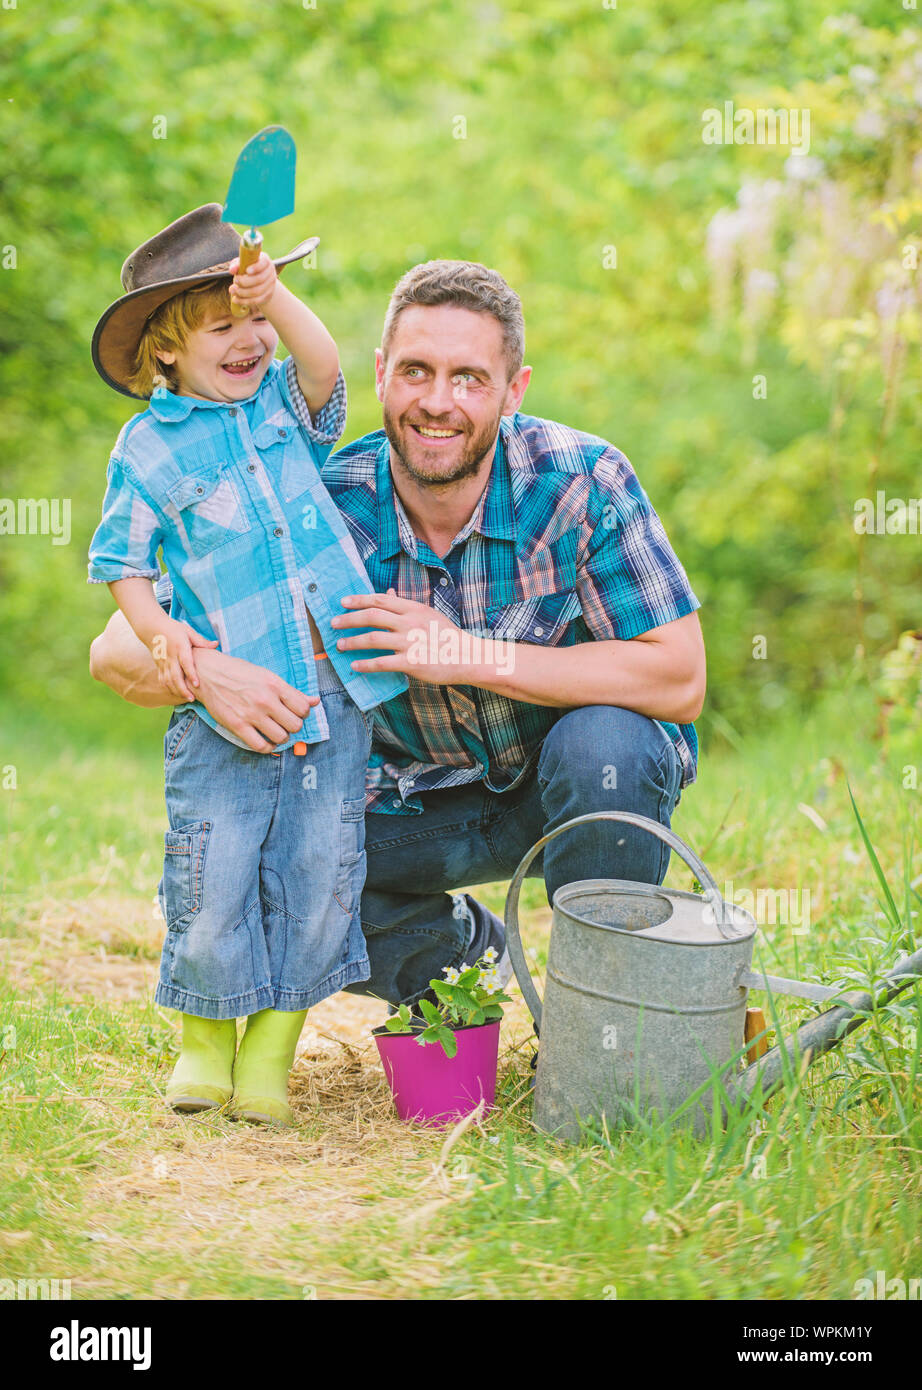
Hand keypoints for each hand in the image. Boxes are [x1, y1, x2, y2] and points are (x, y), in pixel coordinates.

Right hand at [148, 618, 218, 701]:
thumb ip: (201, 641)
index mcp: (179, 647)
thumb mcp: (188, 632)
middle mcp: (170, 656)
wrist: (152, 627)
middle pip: (175, 676)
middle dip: (183, 689)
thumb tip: (216, 644)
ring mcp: (163, 662)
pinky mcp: (158, 665)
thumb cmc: (174, 629)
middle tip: (192, 698)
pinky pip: (162, 679)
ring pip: (168, 680)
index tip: (197, 684)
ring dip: (177, 691)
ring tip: (188, 698)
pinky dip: (169, 688)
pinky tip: (177, 694)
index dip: (191, 674)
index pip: (185, 662)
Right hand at [193, 648, 319, 751]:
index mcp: (274, 685)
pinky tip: (267, 741)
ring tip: (276, 731)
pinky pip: (261, 746)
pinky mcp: (237, 726)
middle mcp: (265, 700)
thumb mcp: (267, 675)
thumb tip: (315, 701)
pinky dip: (268, 747)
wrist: (208, 674)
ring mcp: (251, 714)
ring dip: (282, 737)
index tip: (296, 712)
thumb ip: (291, 691)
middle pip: (295, 725)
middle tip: (286, 722)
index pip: (303, 707)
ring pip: (281, 737)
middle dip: (293, 726)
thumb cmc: (239, 672)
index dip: (303, 713)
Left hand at [229, 251, 277, 311]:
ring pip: (257, 291)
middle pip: (259, 279)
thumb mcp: (242, 264)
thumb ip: (236, 265)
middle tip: (235, 280)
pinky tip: (236, 299)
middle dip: (245, 281)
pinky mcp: (268, 296)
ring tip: (232, 290)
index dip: (256, 267)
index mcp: (265, 261)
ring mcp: (271, 285)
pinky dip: (244, 301)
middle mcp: (271, 273)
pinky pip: (256, 301)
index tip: (247, 271)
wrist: (259, 280)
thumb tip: (232, 270)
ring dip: (243, 292)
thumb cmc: (248, 268)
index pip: (264, 263)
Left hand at [330, 591, 467, 684]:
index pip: (380, 599)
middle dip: (349, 619)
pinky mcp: (411, 663)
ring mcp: (410, 642)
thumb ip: (406, 605)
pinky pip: (381, 663)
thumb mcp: (428, 614)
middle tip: (333, 623)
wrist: (467, 657)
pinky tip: (354, 666)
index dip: (359, 600)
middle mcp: (410, 623)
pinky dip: (365, 664)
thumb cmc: (447, 636)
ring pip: (372, 639)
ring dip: (352, 642)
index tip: (343, 602)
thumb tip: (389, 590)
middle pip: (372, 616)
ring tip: (340, 645)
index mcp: (414, 608)